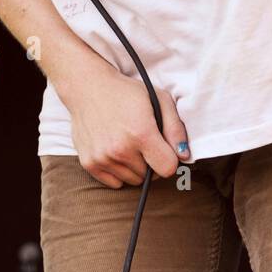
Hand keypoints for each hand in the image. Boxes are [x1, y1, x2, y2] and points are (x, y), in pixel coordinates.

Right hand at [58, 53, 190, 188]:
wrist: (88, 87)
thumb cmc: (126, 92)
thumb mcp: (159, 99)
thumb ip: (176, 129)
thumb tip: (184, 156)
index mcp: (141, 133)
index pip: (167, 168)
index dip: (169, 159)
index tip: (163, 148)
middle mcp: (121, 149)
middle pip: (150, 176)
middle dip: (151, 161)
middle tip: (141, 140)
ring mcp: (103, 158)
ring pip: (133, 180)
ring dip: (134, 167)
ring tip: (127, 143)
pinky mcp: (89, 163)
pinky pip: (115, 183)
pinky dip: (118, 172)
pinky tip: (115, 150)